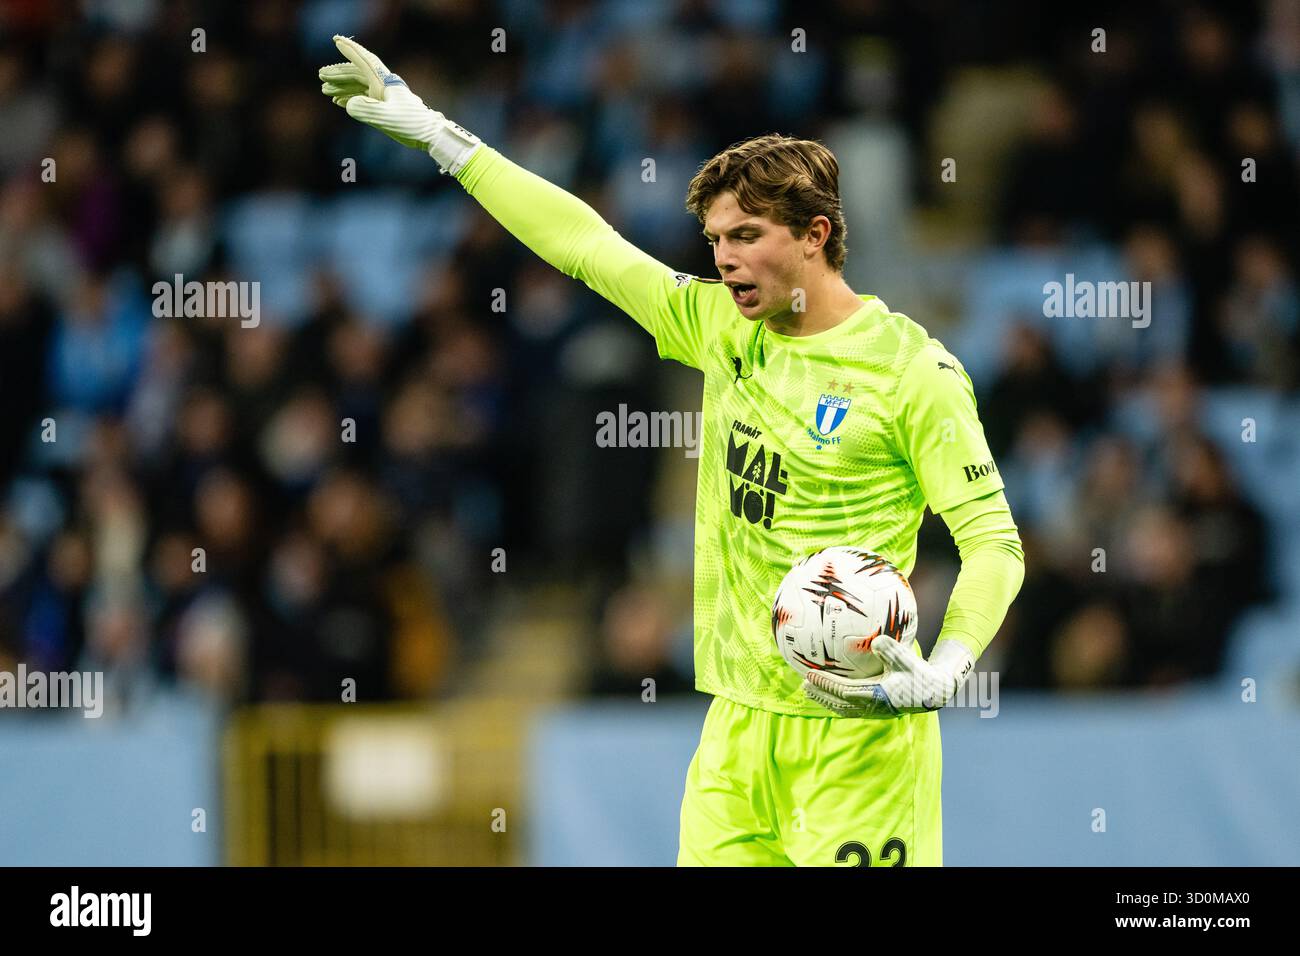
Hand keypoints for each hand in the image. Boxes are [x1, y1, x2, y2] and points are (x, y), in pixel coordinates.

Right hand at [319, 35, 479, 170]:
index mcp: (384, 82)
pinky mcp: (385, 107)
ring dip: (342, 87)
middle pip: (357, 73)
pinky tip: (339, 102)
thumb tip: (349, 104)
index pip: (364, 61)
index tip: (337, 40)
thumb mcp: (386, 118)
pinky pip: (364, 98)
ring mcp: (384, 96)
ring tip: (325, 91)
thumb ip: (366, 110)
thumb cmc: (410, 124)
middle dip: (339, 73)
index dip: (351, 50)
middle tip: (321, 75)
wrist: (428, 135)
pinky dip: (350, 98)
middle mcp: (383, 85)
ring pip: (359, 86)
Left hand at [802, 637, 974, 717]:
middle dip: (820, 694)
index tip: (809, 675)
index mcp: (875, 695)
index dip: (825, 683)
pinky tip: (831, 695)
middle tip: (803, 685)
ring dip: (826, 700)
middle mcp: (872, 706)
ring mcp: (873, 711)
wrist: (934, 692)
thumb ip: (891, 650)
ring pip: (843, 708)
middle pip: (838, 702)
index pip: (843, 690)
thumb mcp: (907, 659)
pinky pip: (851, 709)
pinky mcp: (877, 711)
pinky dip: (837, 703)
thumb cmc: (919, 673)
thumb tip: (875, 640)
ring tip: (811, 692)